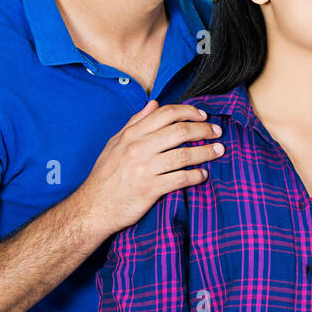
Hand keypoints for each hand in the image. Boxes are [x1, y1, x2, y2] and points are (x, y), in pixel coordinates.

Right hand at [77, 99, 224, 237]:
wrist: (93, 208)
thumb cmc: (105, 176)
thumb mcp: (114, 144)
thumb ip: (135, 123)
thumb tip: (153, 104)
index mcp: (131, 135)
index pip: (166, 114)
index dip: (188, 112)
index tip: (203, 115)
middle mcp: (138, 149)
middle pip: (180, 131)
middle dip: (203, 129)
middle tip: (217, 131)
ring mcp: (145, 169)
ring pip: (184, 155)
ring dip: (206, 152)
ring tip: (219, 150)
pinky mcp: (151, 189)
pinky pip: (181, 179)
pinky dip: (196, 176)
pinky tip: (203, 175)